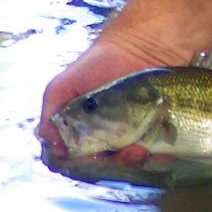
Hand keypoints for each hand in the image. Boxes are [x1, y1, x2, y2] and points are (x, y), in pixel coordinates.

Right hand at [37, 30, 182, 154]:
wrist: (139, 45)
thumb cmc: (98, 64)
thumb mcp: (63, 86)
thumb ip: (50, 113)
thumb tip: (54, 148)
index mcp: (85, 133)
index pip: (81, 162)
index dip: (85, 164)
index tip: (93, 156)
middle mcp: (109, 138)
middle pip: (109, 166)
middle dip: (115, 163)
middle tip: (125, 151)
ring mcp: (135, 135)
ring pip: (134, 162)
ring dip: (136, 161)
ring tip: (141, 149)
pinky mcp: (159, 129)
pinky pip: (161, 153)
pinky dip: (160, 156)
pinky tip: (161, 150)